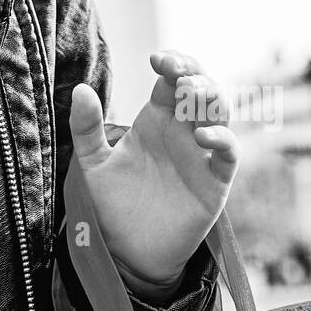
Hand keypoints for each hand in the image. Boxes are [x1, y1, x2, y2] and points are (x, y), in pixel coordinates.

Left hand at [68, 49, 238, 289]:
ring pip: (221, 112)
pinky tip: (203, 136)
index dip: (172, 62)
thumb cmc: (111, 204)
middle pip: (202, 87)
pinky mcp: (215, 182)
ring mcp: (201, 154)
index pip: (172, 79)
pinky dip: (223, 139)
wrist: (127, 252)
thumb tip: (80, 89)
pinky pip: (229, 153)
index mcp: (155, 119)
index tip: (156, 59)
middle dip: (195, 72)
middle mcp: (181, 131)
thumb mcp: (92, 163)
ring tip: (190, 93)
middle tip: (177, 71)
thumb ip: (86, 128)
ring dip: (212, 97)